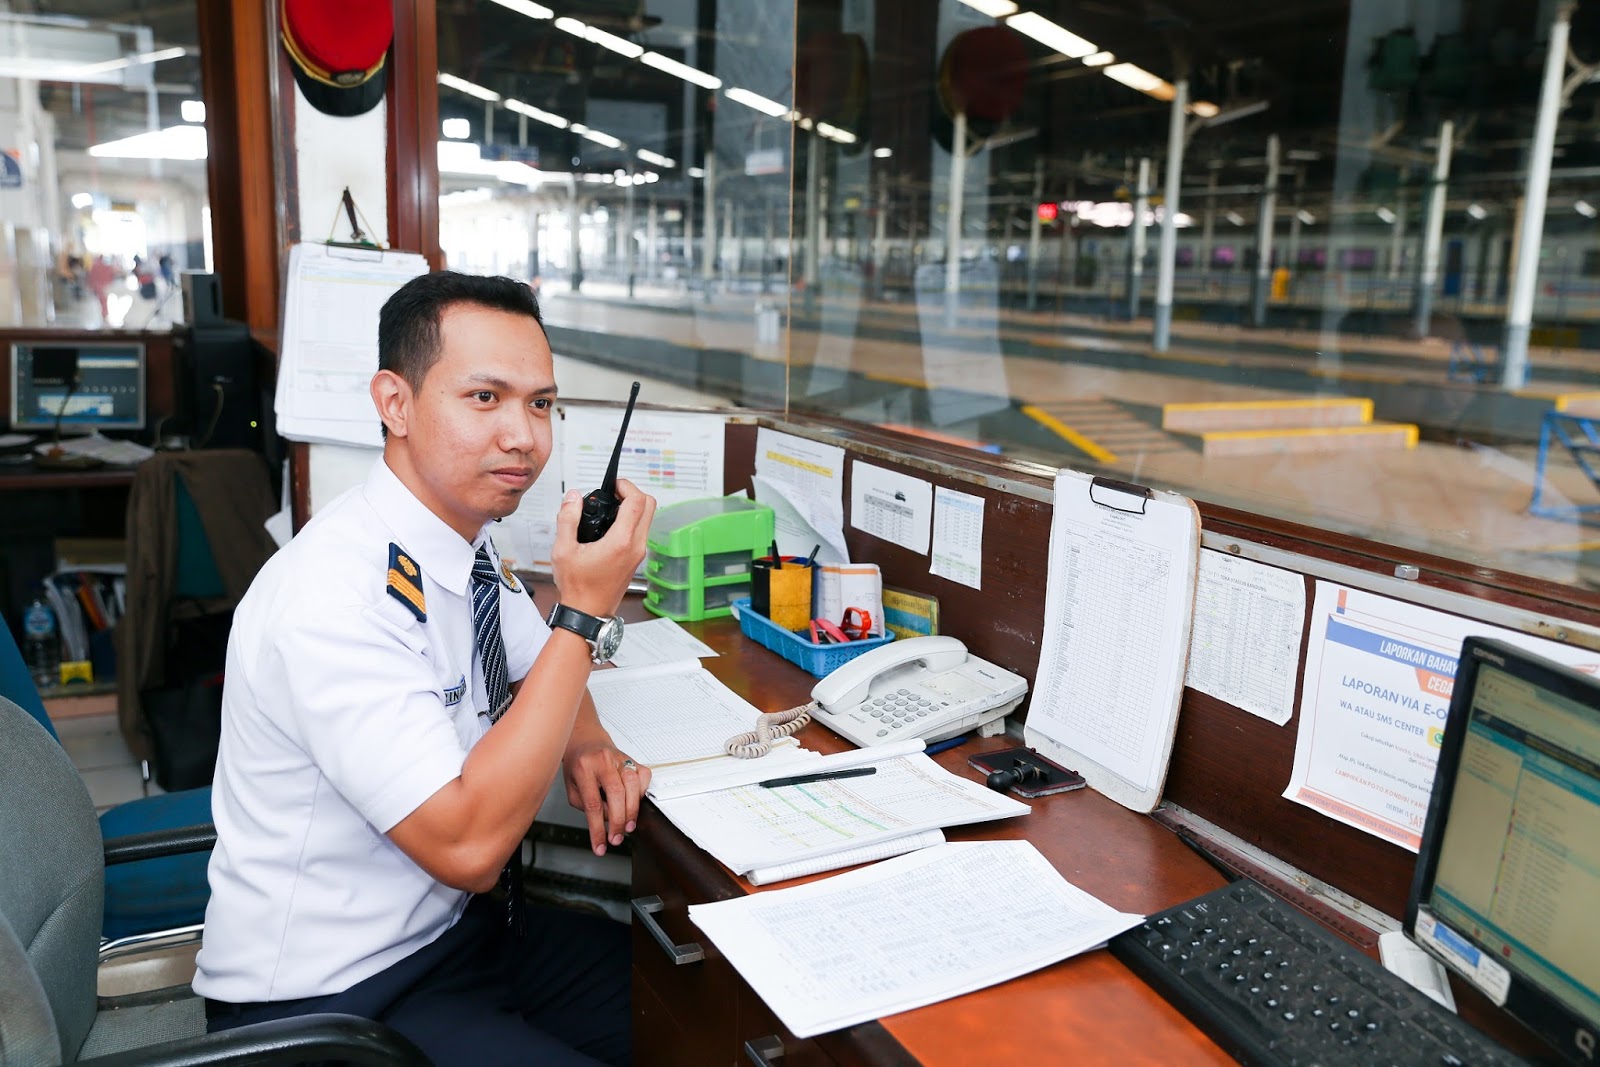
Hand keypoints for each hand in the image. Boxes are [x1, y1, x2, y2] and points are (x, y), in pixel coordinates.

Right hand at [550, 479, 655, 617]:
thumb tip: (574, 498)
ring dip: (633, 506)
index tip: (612, 485)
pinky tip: (611, 524)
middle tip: (613, 493)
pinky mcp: (637, 559)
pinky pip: (642, 531)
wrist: (588, 612)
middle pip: (650, 505)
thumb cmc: (577, 587)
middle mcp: (636, 546)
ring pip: (648, 518)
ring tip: (609, 508)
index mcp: (621, 542)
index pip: (637, 501)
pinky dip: (632, 520)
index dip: (626, 486)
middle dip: (633, 493)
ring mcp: (639, 553)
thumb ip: (567, 519)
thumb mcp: (563, 550)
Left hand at [563, 734, 651, 855]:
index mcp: (583, 768)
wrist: (585, 740)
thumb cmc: (578, 765)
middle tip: (616, 838)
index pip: (592, 804)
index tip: (600, 846)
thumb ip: (587, 806)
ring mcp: (620, 758)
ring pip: (633, 784)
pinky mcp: (632, 758)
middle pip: (615, 794)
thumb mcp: (572, 788)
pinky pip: (644, 776)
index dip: (597, 829)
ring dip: (632, 810)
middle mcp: (603, 761)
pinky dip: (642, 792)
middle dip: (618, 821)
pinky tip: (635, 802)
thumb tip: (608, 820)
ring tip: (627, 826)